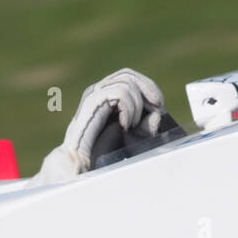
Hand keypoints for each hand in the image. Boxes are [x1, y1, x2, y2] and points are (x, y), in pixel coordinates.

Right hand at [33, 68, 166, 183]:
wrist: (78, 163)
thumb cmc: (101, 154)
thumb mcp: (131, 138)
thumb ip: (144, 126)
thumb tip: (157, 114)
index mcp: (105, 97)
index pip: (128, 77)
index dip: (147, 85)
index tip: (159, 104)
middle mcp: (97, 92)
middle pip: (127, 74)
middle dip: (147, 88)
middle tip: (157, 106)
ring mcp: (93, 95)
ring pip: (125, 82)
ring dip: (137, 103)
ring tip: (132, 124)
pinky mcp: (92, 102)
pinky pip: (119, 93)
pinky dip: (129, 108)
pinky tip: (126, 125)